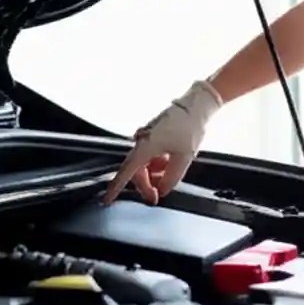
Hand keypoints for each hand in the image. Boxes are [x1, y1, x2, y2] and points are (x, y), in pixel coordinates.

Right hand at [103, 80, 222, 204]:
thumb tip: (163, 190)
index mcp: (146, 147)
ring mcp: (146, 138)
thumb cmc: (190, 127)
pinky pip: (149, 155)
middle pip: (136, 171)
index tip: (107, 200)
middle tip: (155, 197)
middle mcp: (142, 142)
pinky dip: (156, 164)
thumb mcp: (184, 157)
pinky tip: (168, 164)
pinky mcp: (152, 135)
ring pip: (143, 164)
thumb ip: (171, 178)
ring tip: (168, 177)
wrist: (196, 105)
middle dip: (146, 185)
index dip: (116, 187)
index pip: (127, 172)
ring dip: (153, 175)